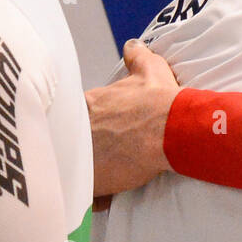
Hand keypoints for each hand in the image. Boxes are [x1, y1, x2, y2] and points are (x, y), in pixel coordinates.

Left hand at [86, 39, 179, 196]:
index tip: (96, 132)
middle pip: (69, 142)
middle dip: (80, 150)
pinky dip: (95, 196)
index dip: (82, 125)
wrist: (173, 130)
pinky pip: (85, 193)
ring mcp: (81, 156)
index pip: (72, 116)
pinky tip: (107, 196)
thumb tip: (133, 45)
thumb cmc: (160, 101)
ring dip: (85, 173)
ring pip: (75, 167)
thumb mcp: (151, 70)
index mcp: (86, 104)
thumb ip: (138, 57)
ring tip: (105, 177)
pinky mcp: (91, 181)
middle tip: (102, 156)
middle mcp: (76, 129)